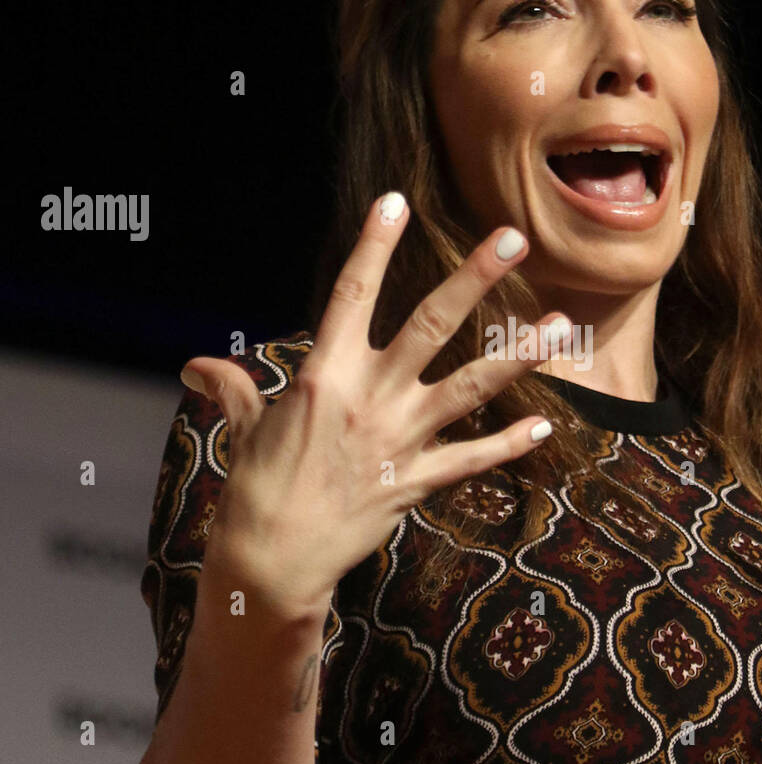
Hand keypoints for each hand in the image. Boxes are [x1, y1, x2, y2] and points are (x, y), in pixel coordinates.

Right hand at [179, 192, 567, 621]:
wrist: (272, 561)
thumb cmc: (255, 489)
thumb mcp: (244, 429)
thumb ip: (231, 389)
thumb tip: (196, 367)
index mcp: (325, 375)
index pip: (352, 294)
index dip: (373, 246)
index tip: (396, 203)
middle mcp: (370, 397)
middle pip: (431, 324)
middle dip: (475, 277)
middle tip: (514, 239)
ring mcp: (399, 439)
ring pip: (471, 385)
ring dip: (518, 353)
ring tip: (563, 324)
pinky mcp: (416, 482)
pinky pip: (472, 458)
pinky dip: (508, 444)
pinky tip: (543, 425)